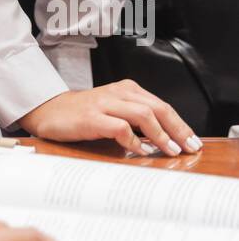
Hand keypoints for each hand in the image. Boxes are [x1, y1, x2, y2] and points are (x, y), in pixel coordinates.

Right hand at [20, 80, 200, 155]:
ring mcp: (104, 104)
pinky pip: (120, 127)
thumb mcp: (113, 110)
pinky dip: (134, 140)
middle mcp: (117, 93)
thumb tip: (166, 139)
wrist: (48, 110)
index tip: (192, 141)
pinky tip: (140, 150)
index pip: (161, 105)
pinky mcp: (91, 118)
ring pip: (143, 114)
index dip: (180, 124)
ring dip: (161, 135)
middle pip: (158, 108)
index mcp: (126, 89)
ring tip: (170, 150)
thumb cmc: (83, 114)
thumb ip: (136, 119)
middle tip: (189, 148)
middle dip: (178, 129)